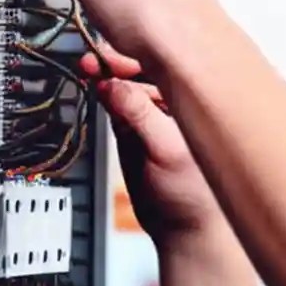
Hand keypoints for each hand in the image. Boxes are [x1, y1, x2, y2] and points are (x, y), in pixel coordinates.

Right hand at [84, 44, 222, 243]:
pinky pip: (117, 103)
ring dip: (107, 76)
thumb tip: (114, 85)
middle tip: (92, 62)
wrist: (182, 228)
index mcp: (195, 101)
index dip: (136, 57)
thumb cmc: (192, 193)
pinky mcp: (134, 127)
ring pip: (126, 84)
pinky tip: (97, 87)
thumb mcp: (167, 150)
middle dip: (116, 62)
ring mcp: (153, 113)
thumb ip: (141, 116)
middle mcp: (176, 102)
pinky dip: (105, 94)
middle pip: (143, 69)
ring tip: (90, 71)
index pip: (166, 65)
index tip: (110, 56)